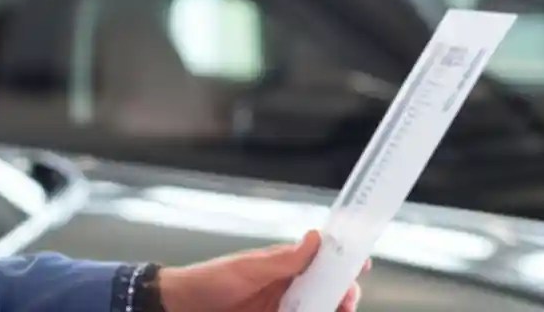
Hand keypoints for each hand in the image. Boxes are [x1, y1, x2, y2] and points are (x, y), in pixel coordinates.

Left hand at [158, 230, 367, 311]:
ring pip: (319, 309)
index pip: (321, 262)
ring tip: (337, 309)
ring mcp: (283, 308)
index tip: (362, 264)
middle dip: (344, 294)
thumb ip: (283, 258)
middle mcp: (288, 288)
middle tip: (346, 299)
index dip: (343, 262)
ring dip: (332, 309)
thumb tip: (316, 237)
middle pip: (328, 292)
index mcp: (283, 266)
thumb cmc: (210, 281)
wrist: (182, 307)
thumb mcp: (247, 268)